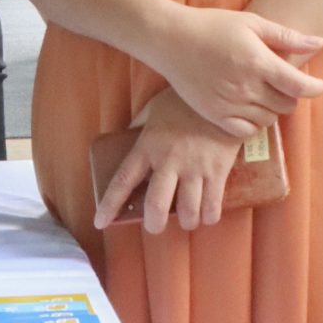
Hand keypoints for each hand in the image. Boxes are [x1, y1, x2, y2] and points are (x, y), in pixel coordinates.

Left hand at [93, 94, 245, 232]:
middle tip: (154, 227)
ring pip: (187, 210)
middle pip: (156, 205)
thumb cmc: (183, 102)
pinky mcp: (218, 171)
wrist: (221, 95)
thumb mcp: (152, 110)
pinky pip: (212, 205)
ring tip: (186, 221)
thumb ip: (138, 127)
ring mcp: (194, 168)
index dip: (110, 205)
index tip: (100, 223)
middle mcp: (168, 161)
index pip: (122, 181)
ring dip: (186, 222)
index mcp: (146, 147)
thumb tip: (125, 138)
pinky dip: (208, 217)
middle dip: (154, 224)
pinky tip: (206, 216)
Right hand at [153, 7, 322, 137]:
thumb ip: (286, 36)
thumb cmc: (211, 26)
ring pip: (268, 119)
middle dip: (290, 95)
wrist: (168, 39)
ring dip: (272, 108)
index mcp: (257, 62)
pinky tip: (248, 107)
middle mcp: (244, 87)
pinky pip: (246, 131)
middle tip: (280, 82)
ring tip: (262, 92)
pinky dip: (254, 123)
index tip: (317, 85)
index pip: (299, 86)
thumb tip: (319, 43)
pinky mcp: (214, 115)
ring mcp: (228, 104)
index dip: (315, 87)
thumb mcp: (251, 23)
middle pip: (286, 105)